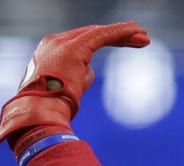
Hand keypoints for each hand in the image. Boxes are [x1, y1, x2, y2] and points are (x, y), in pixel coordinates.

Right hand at [0, 22, 150, 147]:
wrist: (38, 117)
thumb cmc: (49, 112)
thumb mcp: (66, 92)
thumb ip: (77, 78)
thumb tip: (88, 72)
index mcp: (48, 53)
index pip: (81, 40)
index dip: (104, 40)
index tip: (125, 45)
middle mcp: (53, 43)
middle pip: (92, 34)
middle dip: (118, 36)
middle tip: (142, 39)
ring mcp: (62, 44)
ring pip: (99, 34)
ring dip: (124, 34)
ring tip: (145, 37)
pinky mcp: (74, 49)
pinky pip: (102, 36)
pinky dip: (120, 32)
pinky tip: (137, 31)